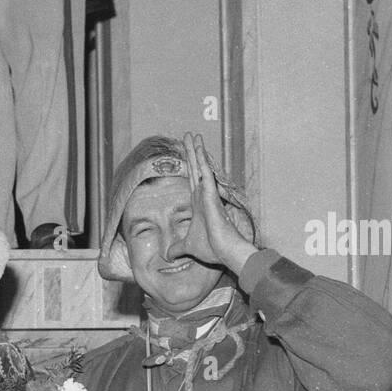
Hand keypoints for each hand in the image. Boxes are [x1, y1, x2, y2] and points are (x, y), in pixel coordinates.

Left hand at [166, 132, 255, 274]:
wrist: (223, 251)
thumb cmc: (210, 248)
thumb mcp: (186, 247)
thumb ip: (177, 249)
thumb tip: (168, 255)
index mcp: (198, 204)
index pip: (192, 180)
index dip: (190, 167)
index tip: (187, 154)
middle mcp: (203, 195)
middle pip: (196, 169)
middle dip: (192, 152)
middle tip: (188, 136)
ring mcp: (207, 193)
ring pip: (200, 166)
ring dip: (196, 150)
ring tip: (192, 135)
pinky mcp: (211, 193)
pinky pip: (205, 172)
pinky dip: (201, 159)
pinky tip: (198, 147)